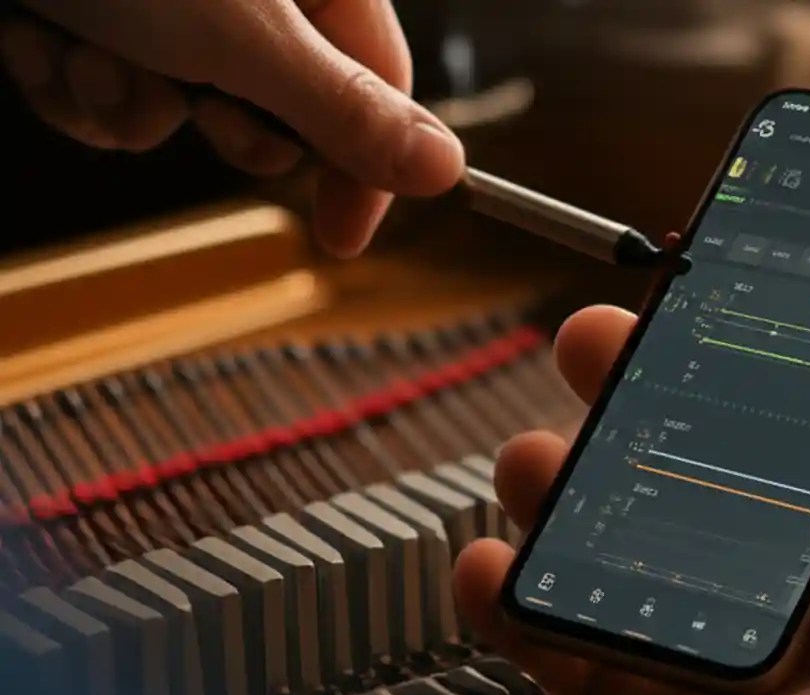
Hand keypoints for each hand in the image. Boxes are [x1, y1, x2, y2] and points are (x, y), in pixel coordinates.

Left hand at [0, 0, 464, 255]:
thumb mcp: (245, 39)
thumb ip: (346, 112)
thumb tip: (446, 168)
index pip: (378, 94)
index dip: (362, 173)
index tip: (342, 236)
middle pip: (277, 112)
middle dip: (212, 120)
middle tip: (196, 102)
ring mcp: (175, 7)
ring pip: (177, 112)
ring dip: (120, 99)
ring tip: (89, 44)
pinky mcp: (105, 18)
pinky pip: (108, 95)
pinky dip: (69, 82)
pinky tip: (44, 32)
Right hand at [454, 236, 809, 694]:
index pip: (774, 392)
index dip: (718, 337)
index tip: (675, 291)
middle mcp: (799, 552)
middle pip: (678, 454)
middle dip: (619, 391)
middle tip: (590, 348)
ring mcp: (730, 625)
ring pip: (611, 543)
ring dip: (554, 491)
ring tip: (533, 460)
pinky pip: (571, 649)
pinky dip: (515, 609)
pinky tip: (496, 567)